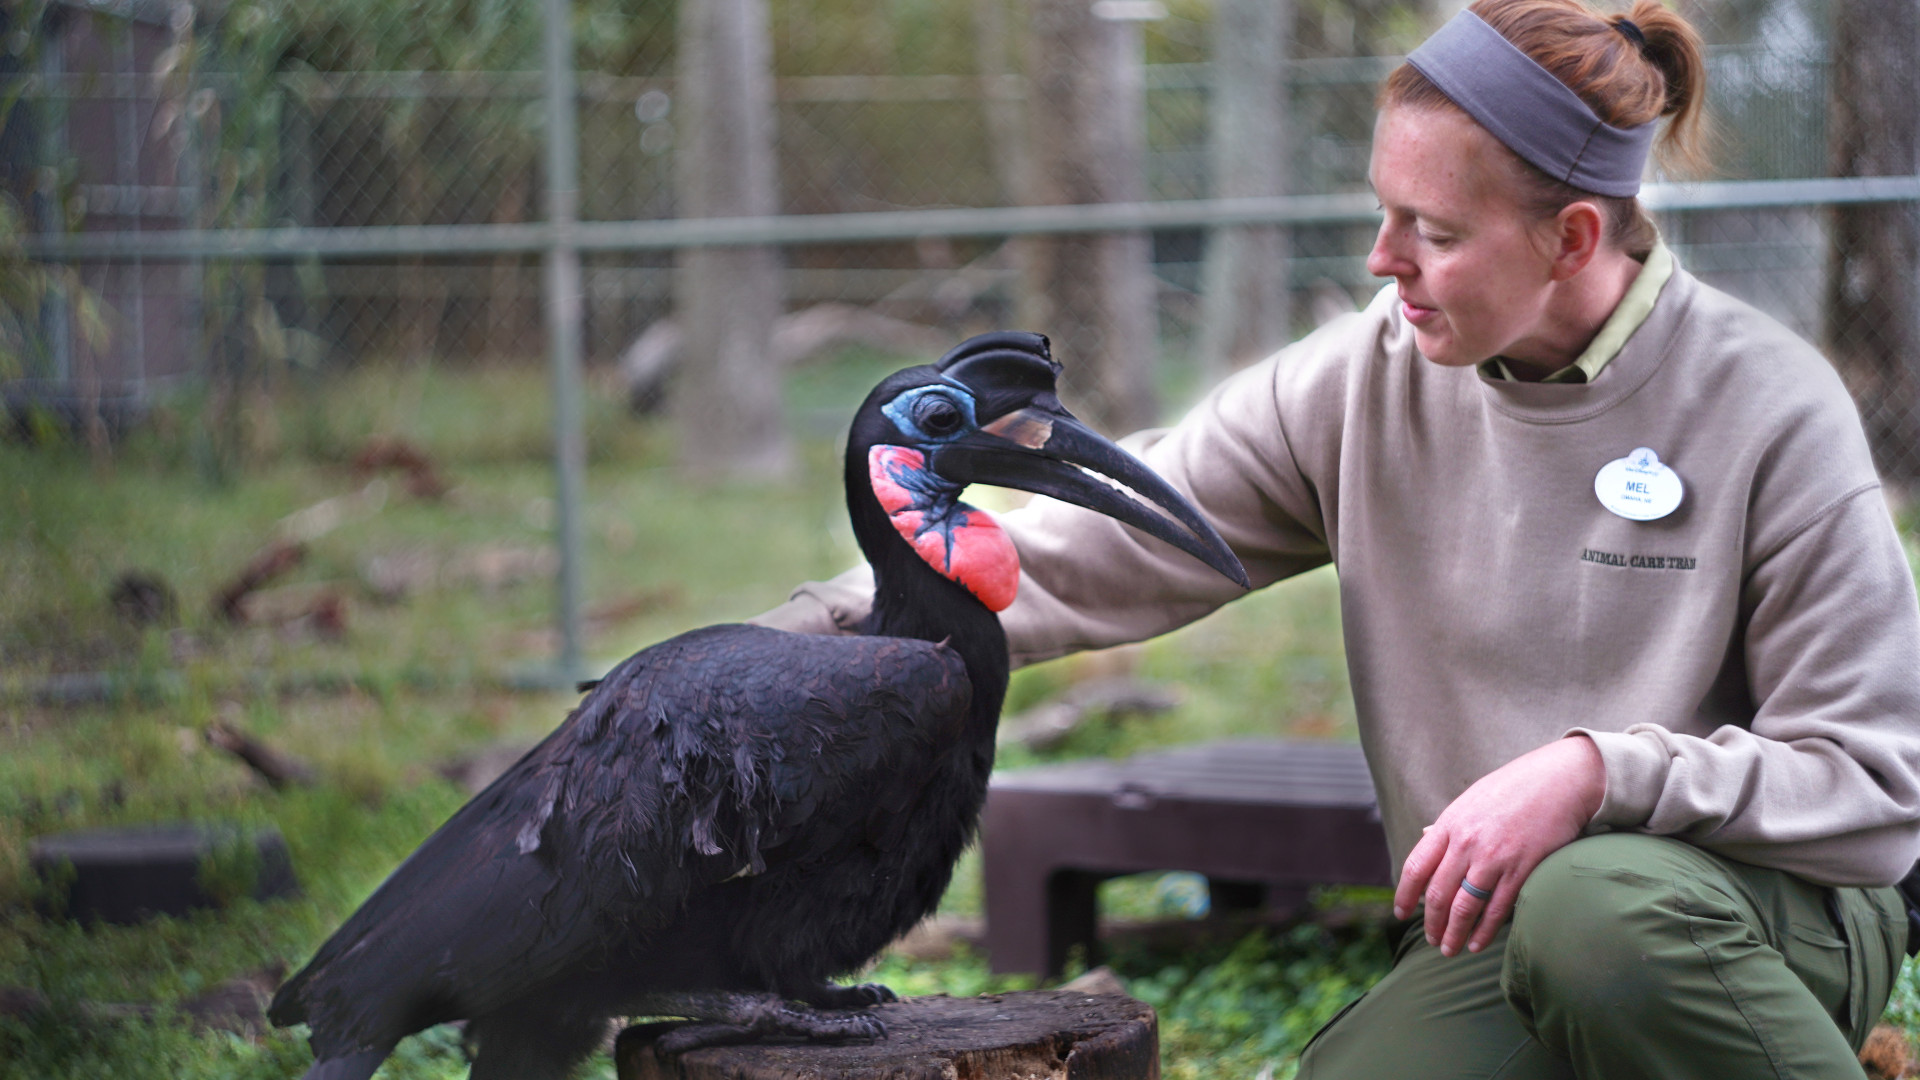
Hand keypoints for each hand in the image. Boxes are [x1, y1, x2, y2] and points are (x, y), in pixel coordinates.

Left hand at [1393, 736, 1605, 956]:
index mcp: (1450, 824)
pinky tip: (1477, 944)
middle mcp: (1467, 843)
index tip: (1401, 913)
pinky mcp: (1522, 869)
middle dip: (1431, 922)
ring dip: (1453, 934)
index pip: (1416, 866)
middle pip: (1438, 894)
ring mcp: (1494, 858)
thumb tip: (1425, 839)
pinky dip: (1484, 931)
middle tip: (1430, 939)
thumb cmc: (1516, 788)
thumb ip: (1450, 825)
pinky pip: (1497, 908)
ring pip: (1464, 907)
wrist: (1561, 780)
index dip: (1404, 894)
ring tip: (1449, 949)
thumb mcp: (1472, 800)